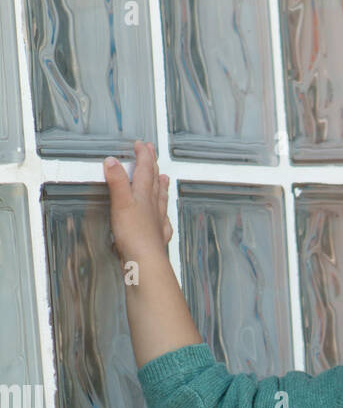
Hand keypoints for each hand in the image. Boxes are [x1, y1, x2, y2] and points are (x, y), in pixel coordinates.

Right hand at [103, 140, 171, 264]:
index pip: (146, 170)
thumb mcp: (121, 203)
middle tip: (153, 153)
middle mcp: (153, 207)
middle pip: (155, 181)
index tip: (142, 145)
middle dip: (153, 165)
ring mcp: (156, 222)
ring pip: (161, 200)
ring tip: (164, 179)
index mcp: (144, 195)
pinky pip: (162, 222)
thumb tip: (112, 161)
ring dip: (161, 187)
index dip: (144, 156)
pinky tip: (164, 219)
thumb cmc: (135, 235)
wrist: (146, 262)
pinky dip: (163, 216)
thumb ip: (117, 181)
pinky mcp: (156, 238)